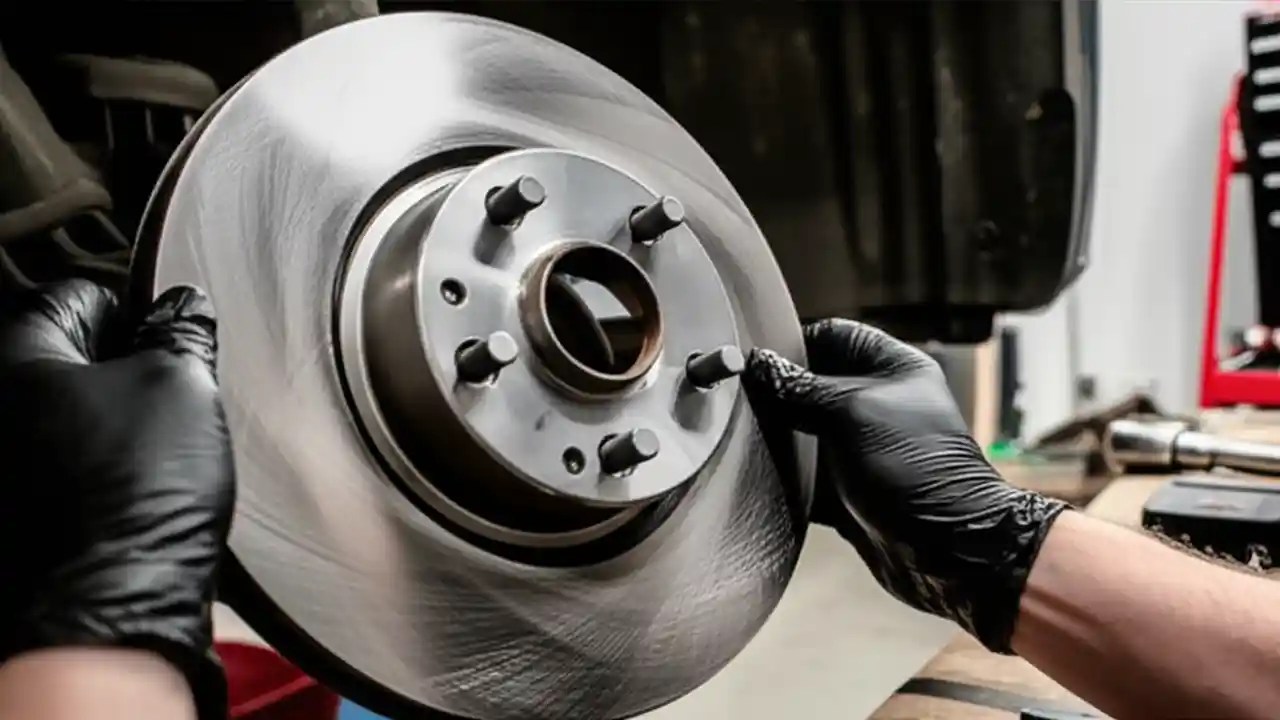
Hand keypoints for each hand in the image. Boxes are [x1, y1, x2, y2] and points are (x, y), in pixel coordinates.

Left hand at [0, 280, 232, 717]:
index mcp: (12, 354)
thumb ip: (181, 332)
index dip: (135, 310)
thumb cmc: (130, 497)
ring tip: (154, 452)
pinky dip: (94, 469)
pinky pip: (61, 468)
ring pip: (63, 416)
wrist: (107, 609)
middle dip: (119, 369)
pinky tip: (131, 492)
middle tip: (168, 395)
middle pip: (63, 358)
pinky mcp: (20, 514)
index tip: (167, 334)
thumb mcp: (181, 385)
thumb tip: (184, 309)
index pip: (76, 294)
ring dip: (107, 423)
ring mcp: (6, 468)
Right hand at [745, 318, 1066, 652]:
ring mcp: (864, 450)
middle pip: (813, 386)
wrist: (950, 553)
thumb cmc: (912, 469)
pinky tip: (755, 478)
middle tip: (738, 402)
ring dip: (777, 439)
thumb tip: (756, 364)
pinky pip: (807, 478)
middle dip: (777, 395)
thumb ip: (799, 388)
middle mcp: (878, 404)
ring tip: (740, 439)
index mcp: (893, 369)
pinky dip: (784, 480)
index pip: (833, 336)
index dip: (795, 344)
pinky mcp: (850, 491)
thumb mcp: (852, 414)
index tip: (754, 361)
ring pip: (806, 433)